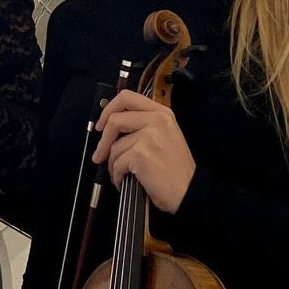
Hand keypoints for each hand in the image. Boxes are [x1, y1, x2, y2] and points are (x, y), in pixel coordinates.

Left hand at [92, 89, 195, 212]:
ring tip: (122, 174)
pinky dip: (117, 176)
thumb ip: (143, 125)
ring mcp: (149, 136)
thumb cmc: (175, 169)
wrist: (189, 191)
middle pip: (114, 120)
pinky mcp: (141, 155)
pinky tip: (125, 181)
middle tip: (99, 155)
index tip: (102, 124)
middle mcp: (157, 120)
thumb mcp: (165, 136)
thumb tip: (111, 127)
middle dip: (103, 141)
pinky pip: (117, 163)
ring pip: (114, 147)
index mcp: (162, 113)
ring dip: (113, 165)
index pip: (127, 97)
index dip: (109, 110)